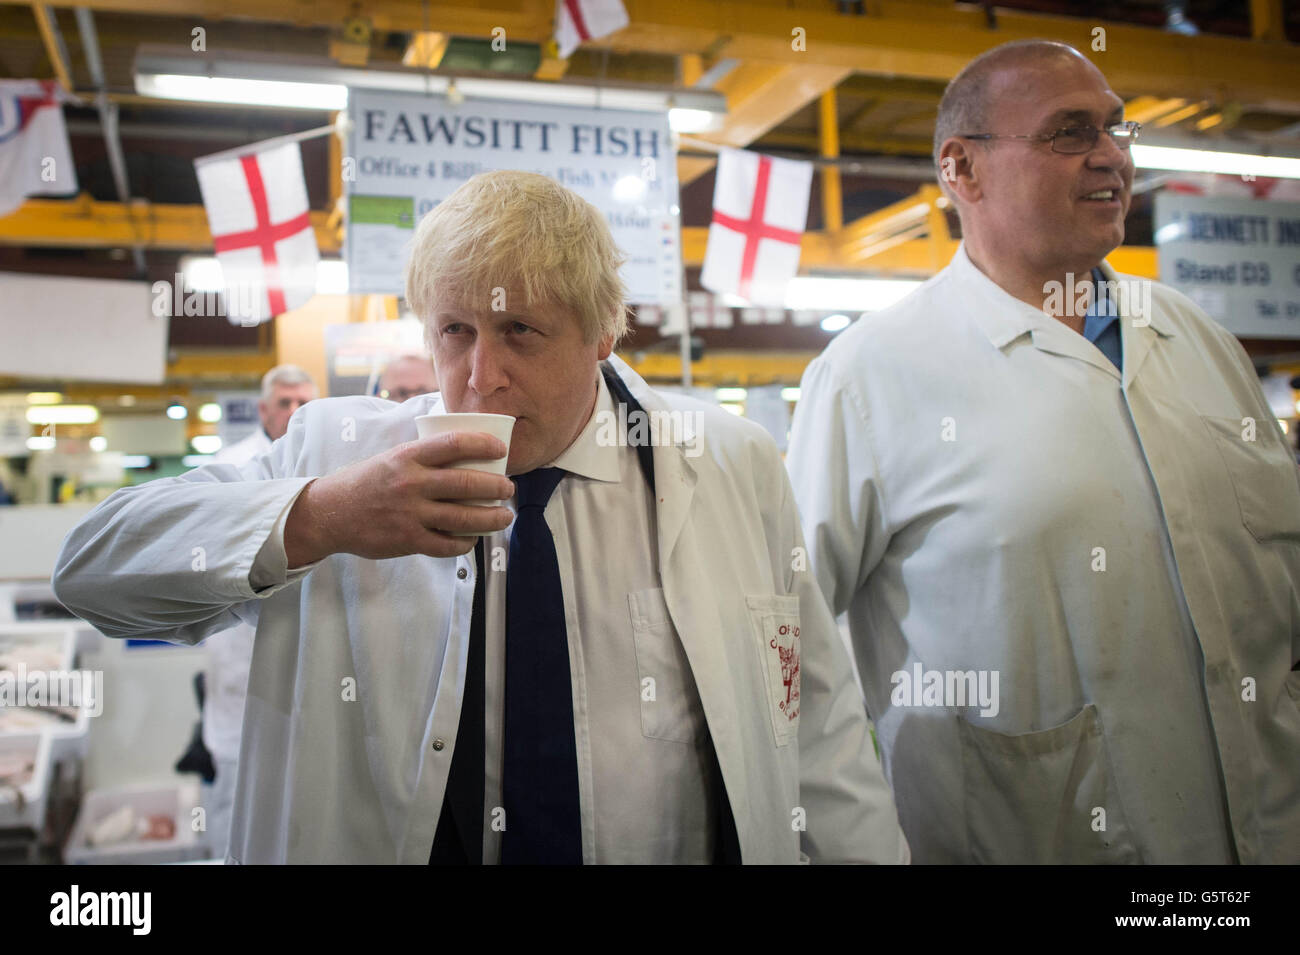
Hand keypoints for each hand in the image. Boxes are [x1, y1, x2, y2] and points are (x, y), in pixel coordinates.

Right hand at [284, 431, 514, 564]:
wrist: (330, 513)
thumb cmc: (367, 482)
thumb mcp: (392, 459)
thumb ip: (424, 458)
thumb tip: (465, 455)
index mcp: (408, 457)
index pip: (454, 444)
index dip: (483, 444)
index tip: (500, 449)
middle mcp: (411, 484)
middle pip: (466, 484)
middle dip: (496, 487)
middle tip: (509, 488)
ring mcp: (410, 514)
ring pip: (464, 518)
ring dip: (491, 518)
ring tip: (505, 516)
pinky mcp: (407, 541)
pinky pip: (447, 545)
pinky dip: (466, 543)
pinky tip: (473, 538)